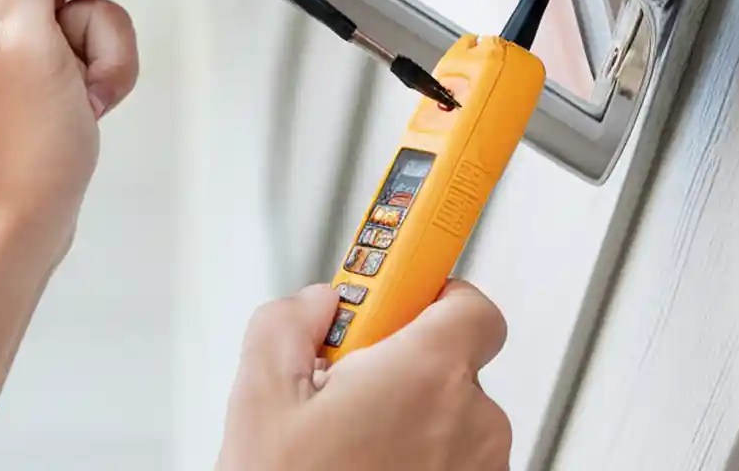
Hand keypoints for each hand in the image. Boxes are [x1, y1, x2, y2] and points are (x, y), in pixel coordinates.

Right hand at [218, 281, 511, 470]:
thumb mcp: (258, 395)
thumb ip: (289, 320)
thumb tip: (317, 303)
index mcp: (425, 376)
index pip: (471, 302)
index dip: (432, 294)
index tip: (403, 286)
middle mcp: (472, 422)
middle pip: (454, 360)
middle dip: (404, 362)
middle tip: (348, 382)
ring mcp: (480, 469)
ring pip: (452, 414)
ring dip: (411, 416)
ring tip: (348, 443)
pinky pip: (455, 457)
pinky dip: (420, 456)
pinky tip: (367, 469)